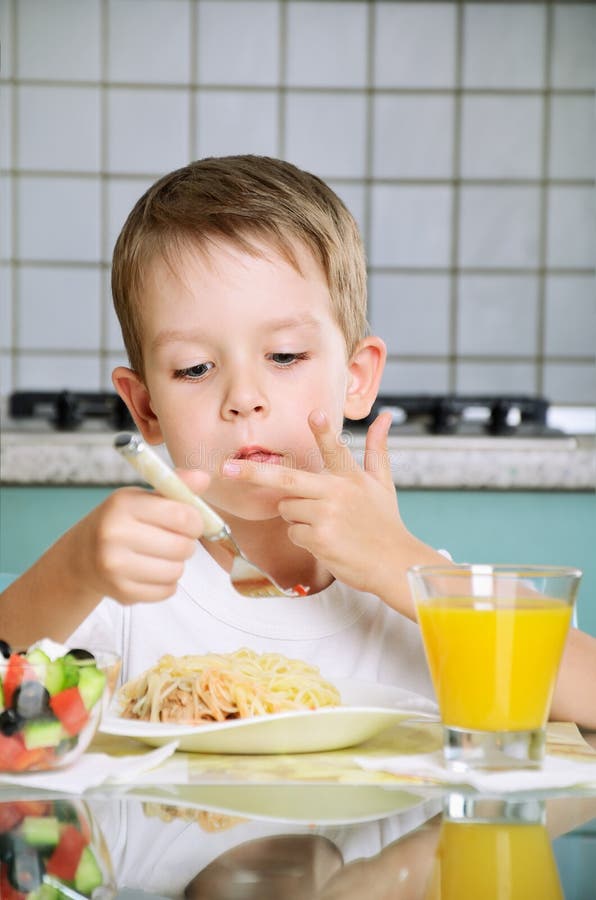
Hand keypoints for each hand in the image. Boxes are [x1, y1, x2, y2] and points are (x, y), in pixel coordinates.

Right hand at [74, 475, 208, 604]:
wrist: (82, 556)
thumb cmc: (120, 522)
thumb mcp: (142, 497)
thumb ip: (175, 486)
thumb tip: (203, 477)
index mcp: (124, 505)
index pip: (182, 516)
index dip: (196, 520)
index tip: (190, 521)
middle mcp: (115, 535)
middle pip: (182, 546)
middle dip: (186, 543)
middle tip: (174, 538)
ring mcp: (116, 567)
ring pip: (177, 571)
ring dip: (177, 563)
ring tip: (161, 555)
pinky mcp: (122, 592)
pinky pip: (168, 591)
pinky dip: (167, 582)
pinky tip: (152, 571)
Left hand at [222, 409, 405, 599]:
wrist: (395, 563)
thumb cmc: (385, 523)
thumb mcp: (383, 483)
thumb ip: (378, 449)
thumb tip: (383, 417)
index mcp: (351, 476)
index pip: (335, 449)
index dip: (324, 431)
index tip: (314, 414)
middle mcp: (338, 492)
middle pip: (286, 479)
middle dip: (253, 473)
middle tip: (227, 468)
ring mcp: (327, 515)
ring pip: (287, 508)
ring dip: (297, 517)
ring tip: (325, 524)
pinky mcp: (320, 538)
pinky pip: (293, 532)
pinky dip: (303, 538)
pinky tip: (325, 541)